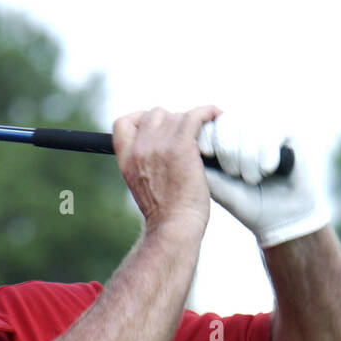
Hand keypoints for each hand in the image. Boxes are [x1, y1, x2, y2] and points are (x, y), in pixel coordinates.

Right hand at [112, 104, 221, 235]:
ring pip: (177, 116)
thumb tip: (161, 149)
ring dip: (191, 122)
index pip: (123, 123)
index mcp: (126, 160)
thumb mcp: (141, 186)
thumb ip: (144, 163)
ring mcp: (159, 145)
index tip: (155, 127)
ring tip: (204, 133)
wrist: (173, 227)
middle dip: (170, 121)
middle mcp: (139, 149)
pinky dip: (208, 112)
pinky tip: (217, 116)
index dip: (139, 119)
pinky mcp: (181, 145)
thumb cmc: (164, 214)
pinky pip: (196, 115)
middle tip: (186, 136)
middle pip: (154, 114)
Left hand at [199, 115, 330, 247]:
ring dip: (248, 159)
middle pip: (227, 122)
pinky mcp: (286, 134)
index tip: (207, 154)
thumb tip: (187, 145)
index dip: (207, 137)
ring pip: (248, 129)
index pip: (209, 124)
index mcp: (223, 142)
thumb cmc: (247, 205)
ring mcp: (264, 130)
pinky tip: (268, 170)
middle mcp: (243, 131)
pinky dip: (266, 155)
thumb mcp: (218, 188)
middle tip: (234, 174)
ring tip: (253, 179)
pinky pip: (271, 133)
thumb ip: (203, 168)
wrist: (280, 218)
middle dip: (227, 151)